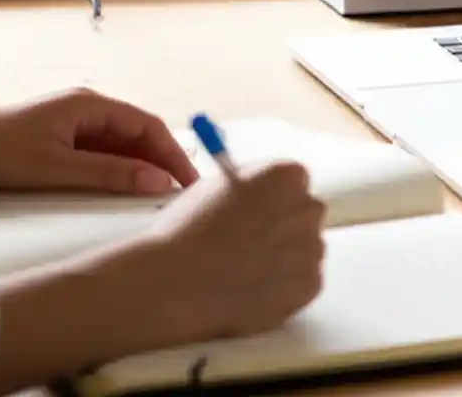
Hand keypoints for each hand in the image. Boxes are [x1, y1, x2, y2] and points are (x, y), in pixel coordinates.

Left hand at [0, 87, 198, 194]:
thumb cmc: (2, 152)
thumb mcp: (58, 168)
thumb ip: (110, 174)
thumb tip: (158, 181)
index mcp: (91, 105)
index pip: (148, 126)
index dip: (173, 153)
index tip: (188, 182)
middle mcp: (89, 107)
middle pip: (140, 133)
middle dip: (164, 161)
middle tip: (181, 194)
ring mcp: (78, 121)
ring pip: (124, 143)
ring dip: (144, 166)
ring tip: (160, 196)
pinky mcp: (67, 135)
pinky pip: (106, 150)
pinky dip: (122, 168)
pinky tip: (129, 189)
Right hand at [0, 161, 325, 394]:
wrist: (155, 290)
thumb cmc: (164, 236)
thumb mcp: (195, 190)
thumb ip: (231, 181)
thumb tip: (243, 183)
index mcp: (277, 173)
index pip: (293, 173)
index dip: (263, 194)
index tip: (243, 210)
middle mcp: (302, 206)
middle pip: (304, 208)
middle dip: (275, 222)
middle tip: (233, 242)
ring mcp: (306, 249)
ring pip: (303, 244)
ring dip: (277, 253)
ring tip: (229, 268)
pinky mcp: (302, 287)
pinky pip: (301, 278)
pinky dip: (279, 284)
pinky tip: (241, 288)